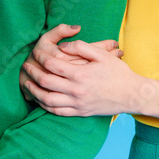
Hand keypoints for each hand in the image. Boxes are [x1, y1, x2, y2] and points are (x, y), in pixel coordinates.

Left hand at [21, 34, 141, 116]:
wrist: (132, 95)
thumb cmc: (118, 72)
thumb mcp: (102, 55)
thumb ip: (81, 47)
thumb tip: (62, 46)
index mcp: (80, 74)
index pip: (52, 64)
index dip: (40, 57)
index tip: (35, 53)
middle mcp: (76, 90)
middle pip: (45, 82)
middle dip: (32, 73)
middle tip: (26, 66)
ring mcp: (77, 104)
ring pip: (47, 100)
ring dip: (34, 91)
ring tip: (28, 83)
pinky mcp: (80, 112)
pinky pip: (57, 112)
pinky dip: (45, 106)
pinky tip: (40, 99)